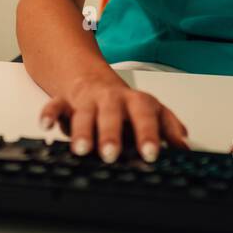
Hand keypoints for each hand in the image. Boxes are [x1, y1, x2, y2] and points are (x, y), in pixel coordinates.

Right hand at [39, 73, 189, 163]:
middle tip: (112, 155)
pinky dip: (49, 114)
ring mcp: (87, 100)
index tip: (151, 154)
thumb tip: (186, 146)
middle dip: (112, 134)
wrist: (91, 77)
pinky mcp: (65, 102)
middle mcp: (111, 99)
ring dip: (82, 131)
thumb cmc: (123, 103)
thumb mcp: (151, 111)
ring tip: (82, 150)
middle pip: (113, 113)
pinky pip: (55, 105)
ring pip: (84, 113)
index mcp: (135, 102)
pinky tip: (47, 126)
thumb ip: (168, 127)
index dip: (148, 134)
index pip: (145, 115)